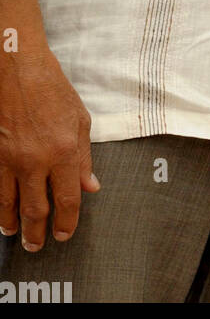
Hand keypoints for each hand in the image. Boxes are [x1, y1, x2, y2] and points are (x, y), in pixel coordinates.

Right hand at [0, 47, 99, 250]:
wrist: (21, 72)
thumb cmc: (54, 91)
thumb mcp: (80, 121)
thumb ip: (84, 158)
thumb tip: (90, 186)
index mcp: (65, 151)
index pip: (68, 198)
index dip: (67, 221)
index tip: (66, 233)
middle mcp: (38, 160)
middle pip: (37, 209)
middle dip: (38, 233)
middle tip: (38, 246)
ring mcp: (13, 159)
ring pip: (11, 204)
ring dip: (14, 225)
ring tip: (18, 236)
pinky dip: (0, 206)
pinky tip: (3, 214)